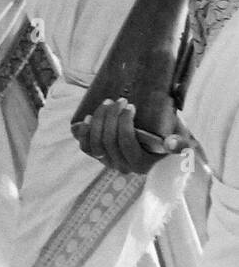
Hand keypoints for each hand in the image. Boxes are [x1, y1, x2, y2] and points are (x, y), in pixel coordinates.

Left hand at [71, 98, 197, 174]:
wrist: (161, 146)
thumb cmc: (173, 140)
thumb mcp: (183, 142)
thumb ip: (182, 144)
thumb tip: (171, 143)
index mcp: (141, 164)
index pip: (126, 143)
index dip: (124, 123)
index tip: (130, 106)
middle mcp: (122, 166)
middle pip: (108, 141)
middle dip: (110, 117)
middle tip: (118, 100)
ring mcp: (108, 162)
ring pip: (95, 143)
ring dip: (97, 121)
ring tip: (105, 104)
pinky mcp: (99, 155)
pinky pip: (85, 147)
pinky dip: (83, 133)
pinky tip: (86, 118)